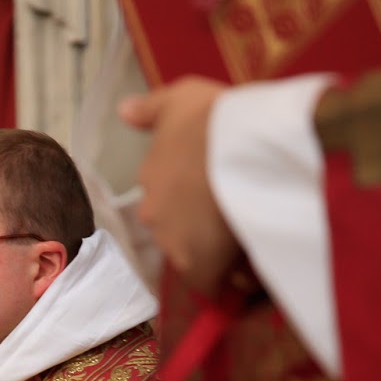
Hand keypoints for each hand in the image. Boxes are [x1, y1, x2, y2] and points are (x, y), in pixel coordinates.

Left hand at [118, 78, 238, 295]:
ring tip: (253, 242)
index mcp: (152, 179)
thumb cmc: (212, 117)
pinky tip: (257, 265)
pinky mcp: (201, 267)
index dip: (195, 203)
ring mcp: (175, 243)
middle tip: (240, 221)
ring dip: (220, 255)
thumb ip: (152, 109)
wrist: (241, 145)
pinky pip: (217, 282)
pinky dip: (234, 279)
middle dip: (205, 232)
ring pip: (197, 257)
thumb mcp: (179, 99)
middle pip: (181, 231)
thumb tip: (124, 111)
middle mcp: (154, 215)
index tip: (219, 200)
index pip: (169, 200)